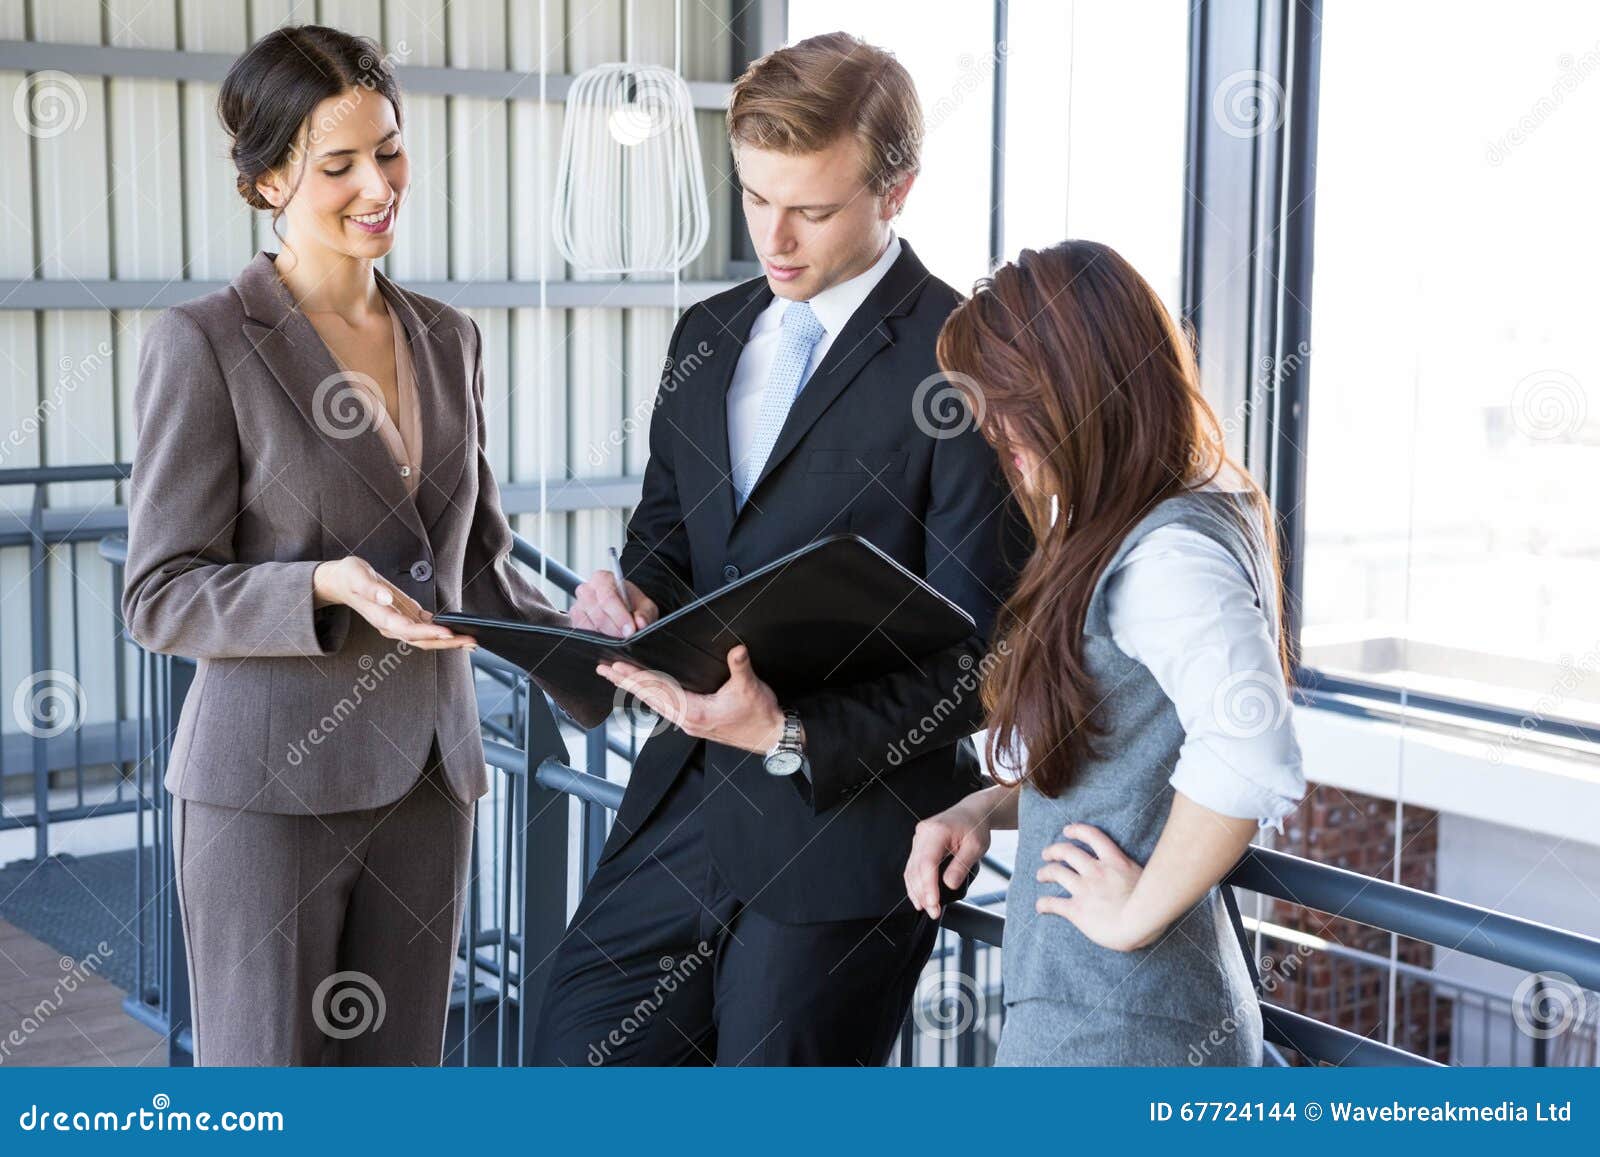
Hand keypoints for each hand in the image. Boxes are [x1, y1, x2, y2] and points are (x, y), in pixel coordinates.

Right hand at [312, 556, 475, 650]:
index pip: (407, 629)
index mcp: (380, 617)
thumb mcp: (357, 576)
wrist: (343, 582)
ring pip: (426, 638)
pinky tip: (459, 632)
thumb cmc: (350, 577)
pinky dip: (443, 633)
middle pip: (421, 639)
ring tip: (470, 641)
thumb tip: (386, 598)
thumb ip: (371, 588)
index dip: (428, 632)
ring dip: (448, 641)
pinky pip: (426, 630)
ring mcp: (399, 624)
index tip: (447, 632)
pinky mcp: (405, 618)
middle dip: (446, 642)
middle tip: (470, 641)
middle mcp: (391, 626)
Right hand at [571, 568, 658, 637]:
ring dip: (603, 634)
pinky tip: (606, 640)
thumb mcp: (645, 607)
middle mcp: (587, 589)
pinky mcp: (574, 620)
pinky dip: (594, 638)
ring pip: (586, 622)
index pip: (608, 596)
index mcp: (603, 579)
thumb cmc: (632, 605)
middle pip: (596, 611)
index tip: (630, 630)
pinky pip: (580, 631)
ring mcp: (578, 605)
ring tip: (618, 639)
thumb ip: (645, 614)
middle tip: (626, 637)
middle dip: (613, 628)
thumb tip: (640, 623)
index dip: (619, 615)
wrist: (624, 611)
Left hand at [595, 645, 782, 753]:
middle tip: (604, 670)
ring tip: (617, 678)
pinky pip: (665, 707)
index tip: (618, 668)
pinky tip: (645, 691)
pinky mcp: (695, 722)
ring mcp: (690, 723)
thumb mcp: (750, 687)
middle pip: (649, 698)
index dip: (637, 678)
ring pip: (654, 704)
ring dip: (635, 690)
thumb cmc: (761, 716)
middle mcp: (687, 720)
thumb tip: (735, 648)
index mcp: (695, 712)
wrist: (772, 736)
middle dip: (626, 683)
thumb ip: (740, 666)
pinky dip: (651, 696)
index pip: (658, 691)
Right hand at [905, 790, 995, 918]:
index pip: (927, 862)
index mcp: (937, 831)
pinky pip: (912, 866)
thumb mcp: (976, 847)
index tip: (933, 903)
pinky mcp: (919, 844)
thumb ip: (961, 865)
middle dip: (923, 893)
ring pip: (911, 869)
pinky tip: (919, 896)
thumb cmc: (975, 827)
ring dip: (916, 890)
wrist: (972, 812)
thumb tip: (949, 885)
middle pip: (916, 868)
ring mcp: (919, 838)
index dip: (928, 886)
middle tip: (933, 912)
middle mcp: (923, 833)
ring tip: (926, 908)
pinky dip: (915, 882)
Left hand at [1035, 822, 1150, 951]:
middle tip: (1047, 853)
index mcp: (1115, 862)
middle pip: (1068, 852)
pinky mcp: (1077, 909)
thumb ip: (1137, 875)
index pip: (1092, 836)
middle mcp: (1096, 871)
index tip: (1067, 830)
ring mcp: (1084, 889)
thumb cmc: (1153, 906)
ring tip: (1041, 875)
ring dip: (1046, 872)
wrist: (1141, 922)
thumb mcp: (1149, 879)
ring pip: (1057, 872)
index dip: (1077, 830)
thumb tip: (1144, 877)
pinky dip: (1044, 903)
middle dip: (1054, 850)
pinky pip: (1054, 903)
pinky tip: (1040, 906)